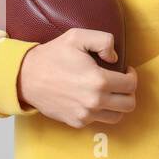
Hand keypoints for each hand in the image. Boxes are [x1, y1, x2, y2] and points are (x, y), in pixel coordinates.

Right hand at [17, 28, 137, 128]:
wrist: (26, 77)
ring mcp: (85, 114)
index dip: (131, 76)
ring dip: (118, 104)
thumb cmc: (52, 55)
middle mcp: (94, 101)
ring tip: (110, 93)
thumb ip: (104, 40)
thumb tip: (115, 58)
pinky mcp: (77, 122)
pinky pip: (98, 121)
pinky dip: (100, 111)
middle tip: (120, 83)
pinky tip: (92, 99)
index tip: (125, 71)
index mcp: (99, 81)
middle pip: (129, 104)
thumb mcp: (77, 37)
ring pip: (117, 116)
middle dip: (129, 92)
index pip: (131, 85)